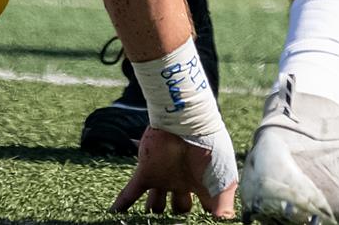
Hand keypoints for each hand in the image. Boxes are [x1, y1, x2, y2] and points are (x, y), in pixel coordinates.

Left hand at [111, 123, 238, 217]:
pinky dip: (121, 205)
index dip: (201, 218)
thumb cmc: (211, 150)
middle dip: (174, 217)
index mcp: (202, 184)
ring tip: (147, 222)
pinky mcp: (146, 172)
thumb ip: (224, 205)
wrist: (189, 124)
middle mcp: (182, 182)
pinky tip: (114, 215)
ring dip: (151, 212)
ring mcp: (163, 177)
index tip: (200, 222)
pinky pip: (130, 193)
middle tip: (171, 224)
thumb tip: (224, 222)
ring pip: (154, 204)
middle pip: (176, 208)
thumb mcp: (225, 180)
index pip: (202, 207)